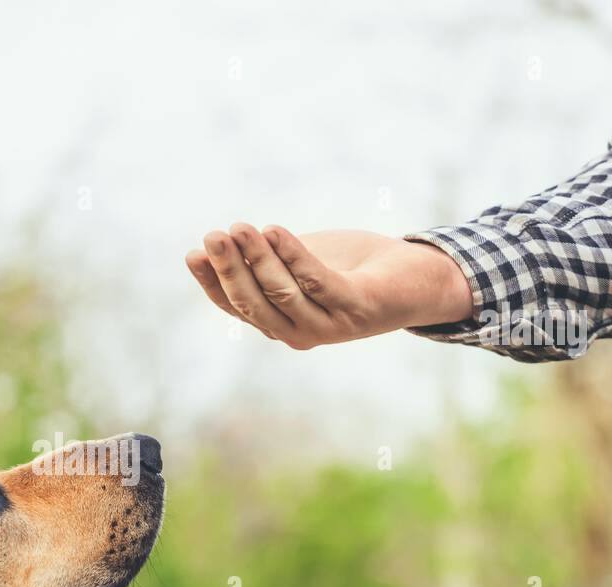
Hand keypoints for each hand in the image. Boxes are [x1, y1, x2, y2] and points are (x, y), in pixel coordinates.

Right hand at [185, 224, 473, 349]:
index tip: (193, 254)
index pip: (237, 307)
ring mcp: (330, 325)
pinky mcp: (357, 308)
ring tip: (240, 228)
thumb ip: (267, 260)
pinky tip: (274, 231)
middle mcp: (300, 333)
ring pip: (281, 293)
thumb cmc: (354, 268)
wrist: (418, 279)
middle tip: (212, 236)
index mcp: (282, 323)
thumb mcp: (302, 261)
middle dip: (230, 269)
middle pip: (254, 304)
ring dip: (257, 259)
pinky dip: (293, 256)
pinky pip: (317, 282)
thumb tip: (220, 245)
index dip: (213, 283)